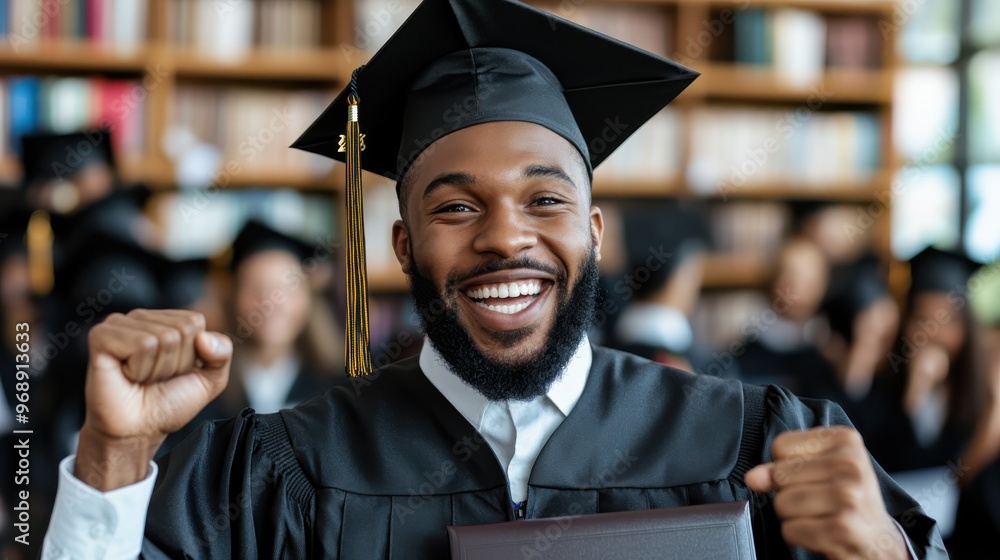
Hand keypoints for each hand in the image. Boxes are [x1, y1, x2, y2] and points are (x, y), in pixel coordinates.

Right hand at [75, 309, 231, 489]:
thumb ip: (222, 354)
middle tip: (155, 379)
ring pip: (163, 338)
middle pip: (181, 329)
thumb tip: (204, 338)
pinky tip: (126, 375)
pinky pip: (141, 344)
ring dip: (157, 369)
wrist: (138, 431)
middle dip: (175, 363)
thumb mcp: (210, 380)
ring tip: (140, 378)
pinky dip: (140, 368)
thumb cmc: (168, 404)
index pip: (195, 321)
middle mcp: (141, 317)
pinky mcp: (101, 336)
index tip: (173, 372)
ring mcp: (119, 324)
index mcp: (166, 320)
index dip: (192, 354)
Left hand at [745, 427, 908, 559]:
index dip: (786, 466)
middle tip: (819, 501)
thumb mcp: (820, 470)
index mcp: (846, 440)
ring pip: (782, 504)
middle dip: (788, 494)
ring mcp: (849, 497)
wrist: (879, 541)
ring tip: (820, 516)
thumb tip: (753, 478)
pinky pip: (790, 530)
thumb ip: (781, 467)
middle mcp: (851, 465)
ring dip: (793, 517)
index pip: (780, 446)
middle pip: (779, 476)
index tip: (812, 477)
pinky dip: (799, 537)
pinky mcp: (843, 528)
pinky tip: (823, 533)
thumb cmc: (846, 500)